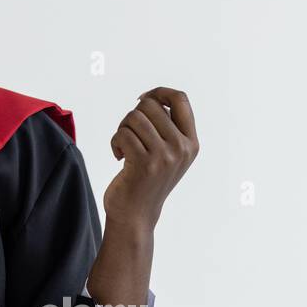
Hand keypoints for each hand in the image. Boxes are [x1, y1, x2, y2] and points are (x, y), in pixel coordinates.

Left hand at [103, 87, 198, 229]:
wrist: (136, 215)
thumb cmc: (146, 180)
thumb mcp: (168, 154)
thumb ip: (167, 127)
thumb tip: (152, 97)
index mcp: (191, 142)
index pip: (181, 99)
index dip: (159, 92)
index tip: (141, 99)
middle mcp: (182, 147)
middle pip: (150, 105)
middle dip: (132, 116)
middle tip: (129, 135)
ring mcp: (165, 156)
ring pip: (134, 117)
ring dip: (122, 130)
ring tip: (124, 147)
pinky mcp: (144, 164)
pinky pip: (122, 134)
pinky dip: (115, 143)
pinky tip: (119, 157)